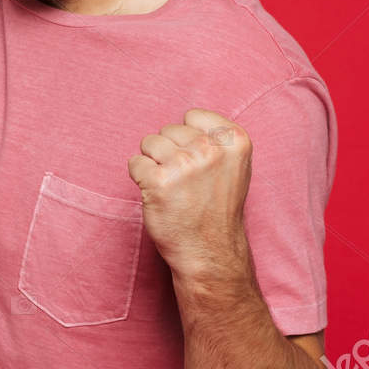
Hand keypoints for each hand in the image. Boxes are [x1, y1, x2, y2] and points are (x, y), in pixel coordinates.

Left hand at [127, 108, 255, 290]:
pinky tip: (158, 195)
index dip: (188, 139)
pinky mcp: (158, 182)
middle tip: (184, 182)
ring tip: (172, 188)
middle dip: (170, 151)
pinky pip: (134, 163)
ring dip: (154, 164)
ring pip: (149, 143)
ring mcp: (183, 165)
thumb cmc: (217, 209)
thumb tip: (184, 119)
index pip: (192, 116)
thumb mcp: (233, 166)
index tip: (198, 162)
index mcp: (234, 141)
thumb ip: (215, 139)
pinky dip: (140, 178)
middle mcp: (210, 149)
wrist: (210, 252)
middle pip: (169, 129)